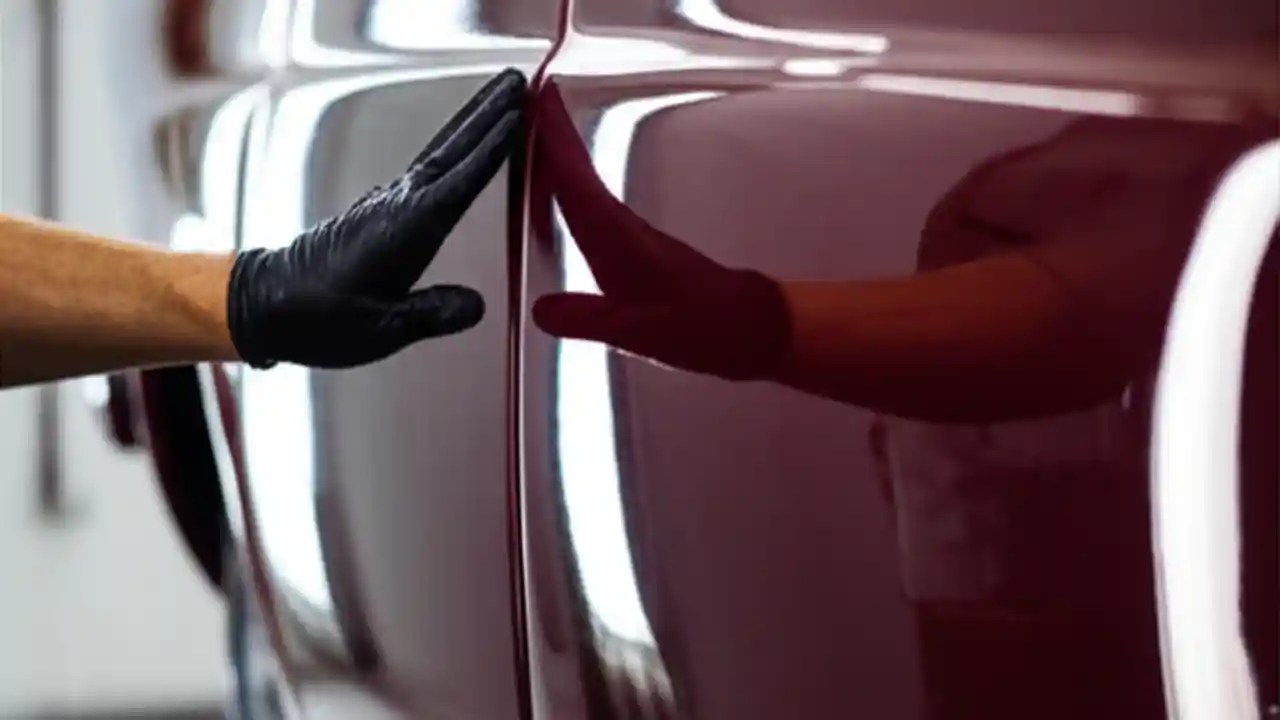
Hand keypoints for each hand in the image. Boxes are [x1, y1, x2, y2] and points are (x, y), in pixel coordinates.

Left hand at [227, 68, 525, 368]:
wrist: (267, 306)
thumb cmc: (318, 319)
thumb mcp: (382, 330)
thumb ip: (432, 314)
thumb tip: (477, 305)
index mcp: (403, 232)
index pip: (458, 183)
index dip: (490, 151)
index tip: (517, 117)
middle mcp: (397, 208)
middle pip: (451, 151)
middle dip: (486, 114)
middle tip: (514, 81)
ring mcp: (387, 204)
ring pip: (439, 155)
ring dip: (471, 124)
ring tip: (500, 99)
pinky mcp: (380, 211)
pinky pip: (428, 171)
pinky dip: (453, 151)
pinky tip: (463, 149)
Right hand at [530, 82, 789, 380]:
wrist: (746, 325)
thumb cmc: (698, 323)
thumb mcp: (634, 330)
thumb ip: (585, 319)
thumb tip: (541, 309)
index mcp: (616, 238)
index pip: (576, 179)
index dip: (555, 139)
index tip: (538, 99)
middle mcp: (622, 229)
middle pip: (578, 173)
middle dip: (553, 137)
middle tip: (527, 104)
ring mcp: (632, 236)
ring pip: (587, 188)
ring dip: (563, 160)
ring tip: (536, 140)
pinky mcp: (639, 249)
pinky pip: (596, 210)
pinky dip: (577, 191)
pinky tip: (567, 198)